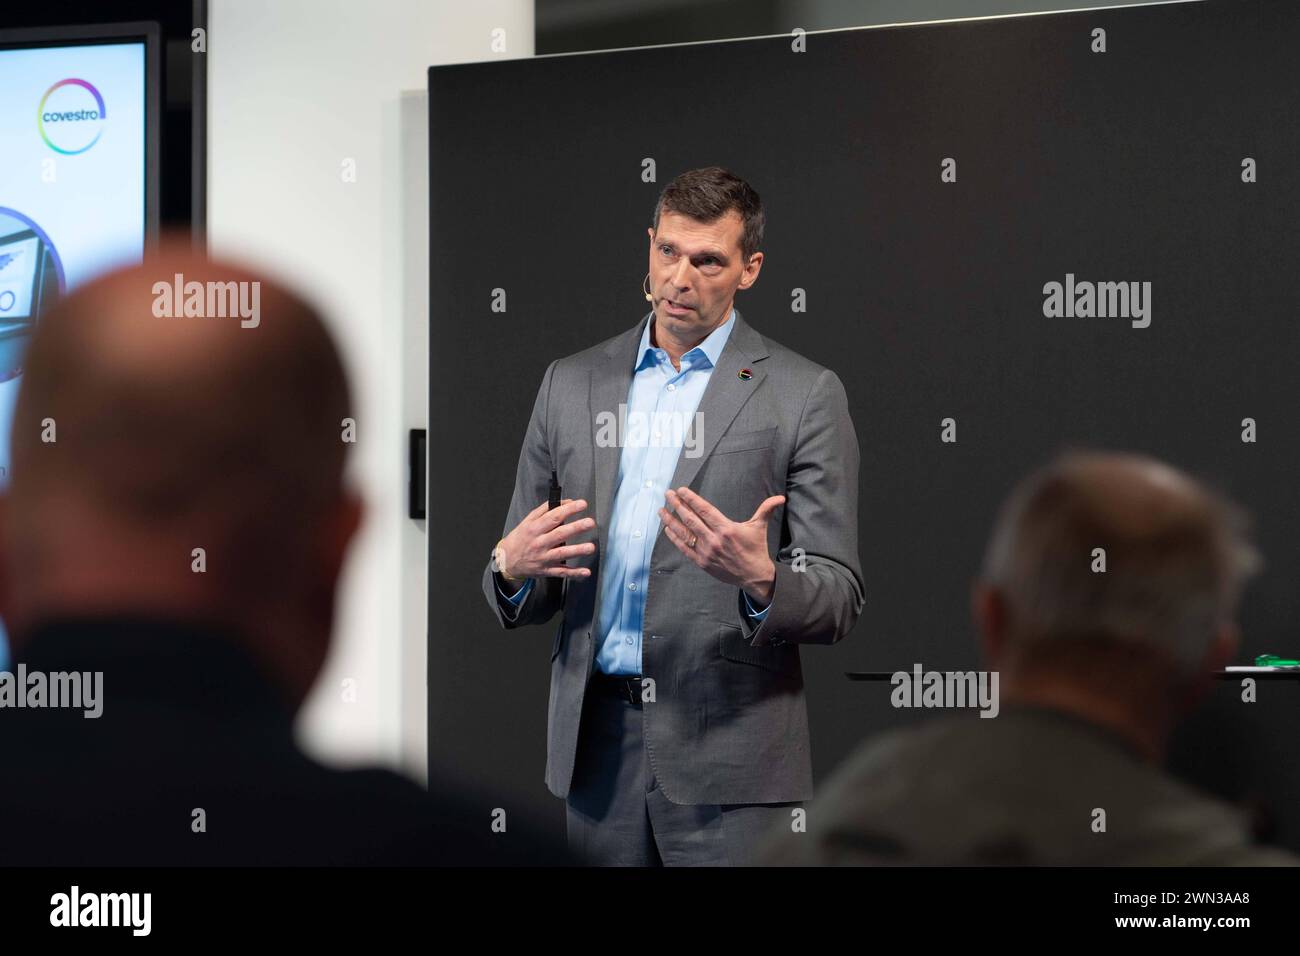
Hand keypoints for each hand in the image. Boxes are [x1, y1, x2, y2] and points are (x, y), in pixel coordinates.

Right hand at [497, 498, 594, 583]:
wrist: (506, 561)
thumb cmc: (520, 538)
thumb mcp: (528, 521)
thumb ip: (545, 510)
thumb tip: (566, 502)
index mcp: (535, 528)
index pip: (554, 517)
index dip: (569, 510)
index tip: (582, 504)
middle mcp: (539, 543)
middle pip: (560, 534)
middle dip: (576, 528)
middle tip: (590, 523)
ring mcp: (544, 558)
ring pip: (562, 554)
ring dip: (577, 551)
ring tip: (591, 547)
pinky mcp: (547, 570)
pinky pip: (562, 572)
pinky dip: (574, 574)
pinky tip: (585, 572)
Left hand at [659, 488, 783, 603]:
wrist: (754, 576)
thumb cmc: (756, 549)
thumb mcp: (759, 527)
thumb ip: (766, 510)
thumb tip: (781, 498)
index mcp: (727, 529)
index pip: (705, 510)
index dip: (691, 499)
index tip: (681, 490)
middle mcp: (714, 540)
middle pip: (691, 519)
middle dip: (677, 505)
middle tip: (668, 494)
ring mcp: (706, 552)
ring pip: (684, 533)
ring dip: (671, 521)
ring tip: (661, 510)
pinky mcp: (702, 562)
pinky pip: (684, 548)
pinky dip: (674, 538)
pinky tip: (667, 529)